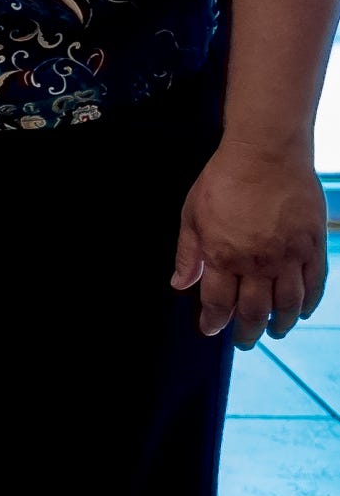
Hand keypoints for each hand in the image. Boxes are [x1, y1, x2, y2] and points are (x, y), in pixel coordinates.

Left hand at [175, 137, 327, 344]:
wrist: (266, 154)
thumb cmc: (224, 180)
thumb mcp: (191, 215)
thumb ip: (188, 253)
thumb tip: (180, 283)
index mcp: (223, 256)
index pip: (218, 302)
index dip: (214, 321)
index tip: (211, 330)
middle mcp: (257, 263)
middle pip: (254, 310)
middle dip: (247, 331)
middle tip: (244, 341)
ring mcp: (289, 256)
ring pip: (287, 303)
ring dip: (280, 323)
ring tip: (274, 332)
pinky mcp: (312, 246)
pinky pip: (315, 284)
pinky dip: (309, 303)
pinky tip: (302, 311)